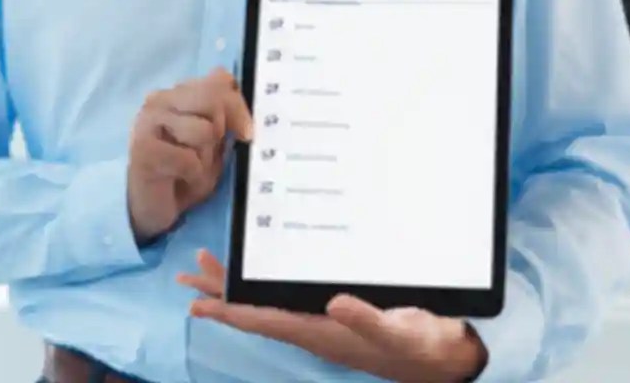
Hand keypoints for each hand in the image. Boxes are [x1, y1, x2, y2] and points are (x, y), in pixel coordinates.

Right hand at [128, 68, 252, 243]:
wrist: (151, 209)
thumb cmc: (183, 174)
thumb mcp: (212, 141)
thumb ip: (220, 109)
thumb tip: (226, 76)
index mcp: (175, 94)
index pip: (218, 82)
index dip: (238, 106)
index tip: (246, 133)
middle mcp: (157, 101)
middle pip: (212, 99)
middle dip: (222, 131)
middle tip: (210, 154)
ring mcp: (146, 123)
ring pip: (204, 130)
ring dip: (206, 159)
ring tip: (192, 170)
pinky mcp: (142, 150)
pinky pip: (189, 160)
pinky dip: (194, 178)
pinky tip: (180, 181)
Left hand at [177, 250, 487, 382]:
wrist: (444, 357)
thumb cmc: (420, 344)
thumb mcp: (398, 330)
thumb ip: (367, 319)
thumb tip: (334, 302)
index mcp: (320, 333)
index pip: (264, 320)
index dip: (229, 312)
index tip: (197, 305)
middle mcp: (312, 329)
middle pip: (255, 311)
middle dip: (219, 294)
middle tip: (186, 278)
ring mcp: (321, 323)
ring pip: (266, 303)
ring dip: (236, 288)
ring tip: (207, 272)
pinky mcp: (333, 316)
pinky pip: (286, 299)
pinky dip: (265, 285)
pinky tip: (258, 279)